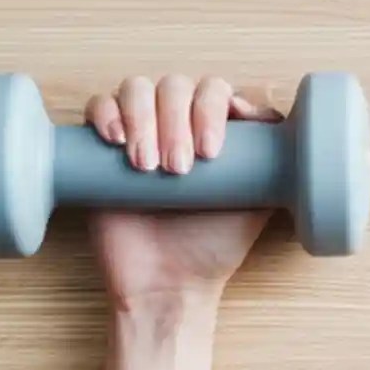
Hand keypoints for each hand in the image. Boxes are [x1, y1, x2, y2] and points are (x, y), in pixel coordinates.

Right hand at [83, 74, 282, 310]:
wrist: (167, 284)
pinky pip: (97, 105)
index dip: (212, 108)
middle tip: (178, 169)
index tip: (211, 151)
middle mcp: (176, 123)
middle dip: (176, 122)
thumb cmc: (214, 246)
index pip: (214, 90)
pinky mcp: (99, 147)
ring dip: (143, 119)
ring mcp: (138, 131)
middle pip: (175, 85)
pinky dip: (105, 112)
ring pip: (137, 89)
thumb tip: (271, 117)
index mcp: (213, 130)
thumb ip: (271, 164)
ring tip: (148, 167)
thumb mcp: (258, 203)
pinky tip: (116, 140)